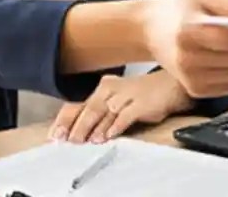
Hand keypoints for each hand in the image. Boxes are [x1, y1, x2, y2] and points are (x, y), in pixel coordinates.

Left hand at [50, 71, 194, 143]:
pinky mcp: (142, 103)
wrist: (172, 85)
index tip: (56, 135)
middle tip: (70, 141)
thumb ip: (100, 113)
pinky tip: (110, 135)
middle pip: (90, 109)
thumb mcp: (118, 100)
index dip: (65, 121)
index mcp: (103, 88)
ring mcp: (127, 94)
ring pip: (105, 112)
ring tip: (88, 141)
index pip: (78, 104)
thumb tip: (79, 133)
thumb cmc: (144, 95)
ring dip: (95, 128)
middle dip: (78, 127)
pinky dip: (116, 126)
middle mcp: (112, 89)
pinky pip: (125, 115)